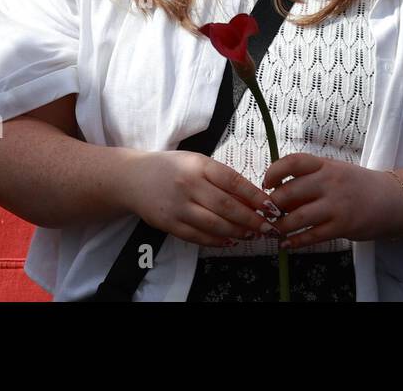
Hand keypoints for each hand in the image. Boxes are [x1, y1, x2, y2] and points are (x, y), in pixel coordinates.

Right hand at [127, 150, 279, 247]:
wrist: (131, 178)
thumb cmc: (170, 168)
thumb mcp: (196, 162)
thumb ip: (220, 178)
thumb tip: (250, 198)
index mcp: (198, 165)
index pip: (233, 181)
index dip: (254, 196)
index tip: (271, 206)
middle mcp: (189, 185)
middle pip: (227, 206)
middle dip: (251, 219)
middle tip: (267, 226)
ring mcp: (178, 206)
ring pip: (214, 224)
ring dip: (237, 232)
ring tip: (251, 234)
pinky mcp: (169, 224)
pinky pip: (198, 236)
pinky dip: (216, 240)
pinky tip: (229, 240)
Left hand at [263, 154, 402, 249]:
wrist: (392, 200)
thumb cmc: (357, 186)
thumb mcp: (335, 172)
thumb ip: (310, 179)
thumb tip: (277, 191)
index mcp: (326, 165)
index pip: (293, 161)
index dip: (273, 172)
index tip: (266, 184)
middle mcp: (330, 182)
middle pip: (288, 192)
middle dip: (272, 206)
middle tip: (268, 213)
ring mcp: (337, 204)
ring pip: (297, 218)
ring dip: (280, 227)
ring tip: (274, 230)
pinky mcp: (343, 226)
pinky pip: (312, 236)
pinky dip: (295, 242)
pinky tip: (287, 244)